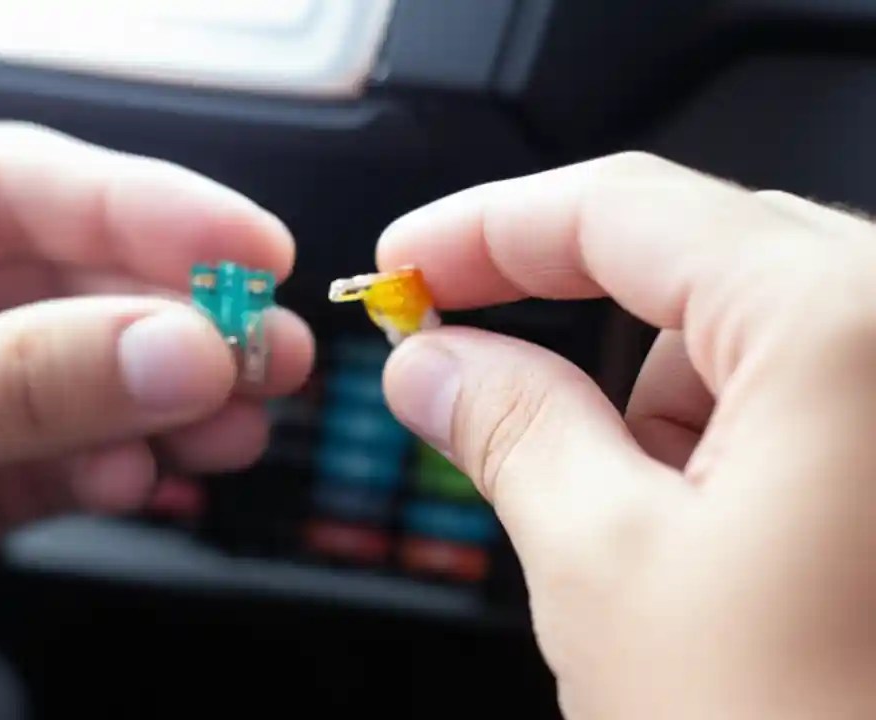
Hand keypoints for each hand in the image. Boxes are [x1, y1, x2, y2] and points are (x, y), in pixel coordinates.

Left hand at [0, 123, 312, 717]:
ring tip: (234, 422)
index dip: (145, 207)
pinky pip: (69, 454)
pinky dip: (124, 466)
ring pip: (85, 367)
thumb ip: (7, 388)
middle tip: (262, 351)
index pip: (15, 182)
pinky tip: (153, 478)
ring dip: (168, 392)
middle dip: (173, 313)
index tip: (244, 250)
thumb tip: (174, 347)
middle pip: (69, 273)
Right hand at [380, 153, 875, 717]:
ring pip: (759, 334)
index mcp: (851, 326)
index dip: (487, 230)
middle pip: (697, 261)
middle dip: (572, 320)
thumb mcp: (604, 566)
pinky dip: (737, 440)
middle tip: (467, 376)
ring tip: (642, 526)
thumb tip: (433, 359)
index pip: (623, 210)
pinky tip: (721, 542)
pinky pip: (821, 396)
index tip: (405, 264)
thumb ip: (507, 425)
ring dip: (664, 401)